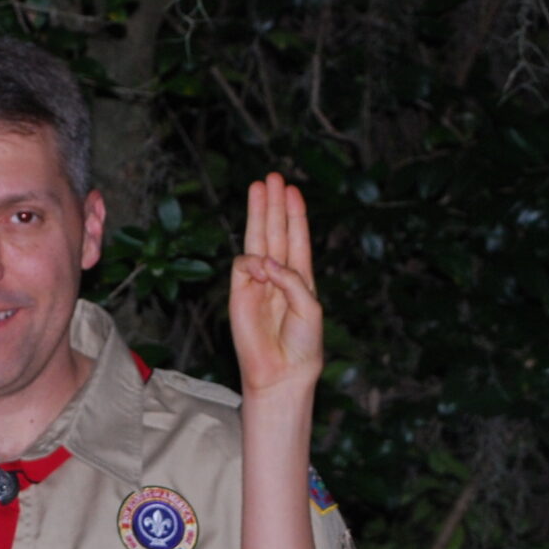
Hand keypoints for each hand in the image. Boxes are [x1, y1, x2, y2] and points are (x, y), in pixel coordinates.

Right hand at [230, 173, 322, 399]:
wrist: (282, 372)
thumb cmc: (303, 344)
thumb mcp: (310, 306)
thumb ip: (292, 279)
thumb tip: (264, 261)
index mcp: (300, 278)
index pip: (296, 238)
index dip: (294, 213)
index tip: (293, 190)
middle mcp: (278, 276)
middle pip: (275, 231)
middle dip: (273, 204)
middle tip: (272, 177)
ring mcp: (257, 283)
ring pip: (257, 240)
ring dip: (259, 213)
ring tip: (259, 186)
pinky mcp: (238, 293)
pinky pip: (243, 265)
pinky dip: (253, 262)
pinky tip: (263, 268)